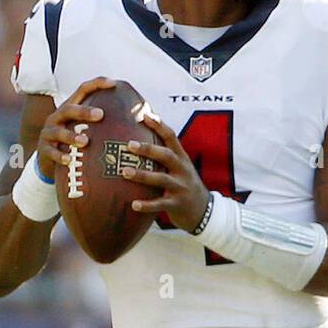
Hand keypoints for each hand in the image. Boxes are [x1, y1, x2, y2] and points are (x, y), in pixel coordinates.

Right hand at [35, 76, 114, 179]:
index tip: (114, 83)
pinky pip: (51, 152)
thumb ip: (105, 122)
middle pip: (69, 109)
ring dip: (71, 136)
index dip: (97, 84)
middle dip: (84, 111)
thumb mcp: (86, 128)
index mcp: (71, 108)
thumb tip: (142, 118)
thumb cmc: (76, 142)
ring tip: (85, 141)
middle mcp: (58, 117)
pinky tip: (68, 160)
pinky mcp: (43, 149)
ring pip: (58, 131)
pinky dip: (59, 156)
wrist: (49, 159)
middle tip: (100, 115)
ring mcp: (49, 133)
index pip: (83, 90)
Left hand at [124, 112, 208, 232]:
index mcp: (181, 159)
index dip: (159, 126)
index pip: (172, 137)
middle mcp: (182, 171)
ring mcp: (180, 188)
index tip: (145, 115)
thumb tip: (139, 139)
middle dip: (148, 149)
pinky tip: (133, 204)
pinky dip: (146, 205)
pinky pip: (160, 204)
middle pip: (166, 156)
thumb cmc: (184, 185)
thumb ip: (164, 156)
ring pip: (161, 179)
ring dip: (142, 175)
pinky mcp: (177, 205)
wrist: (204, 211)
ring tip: (124, 172)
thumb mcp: (180, 168)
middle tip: (129, 145)